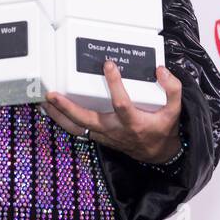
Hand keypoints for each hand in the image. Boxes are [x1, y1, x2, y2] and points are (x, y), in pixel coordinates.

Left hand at [40, 60, 182, 164]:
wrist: (158, 154)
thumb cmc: (163, 130)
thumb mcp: (175, 111)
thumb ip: (172, 89)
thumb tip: (160, 70)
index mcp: (133, 122)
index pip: (121, 104)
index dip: (115, 84)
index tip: (109, 64)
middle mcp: (115, 130)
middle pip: (86, 120)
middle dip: (68, 108)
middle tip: (52, 94)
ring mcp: (105, 135)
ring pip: (77, 128)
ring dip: (59, 115)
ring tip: (45, 101)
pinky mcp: (100, 136)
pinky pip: (78, 130)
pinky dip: (63, 120)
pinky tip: (52, 110)